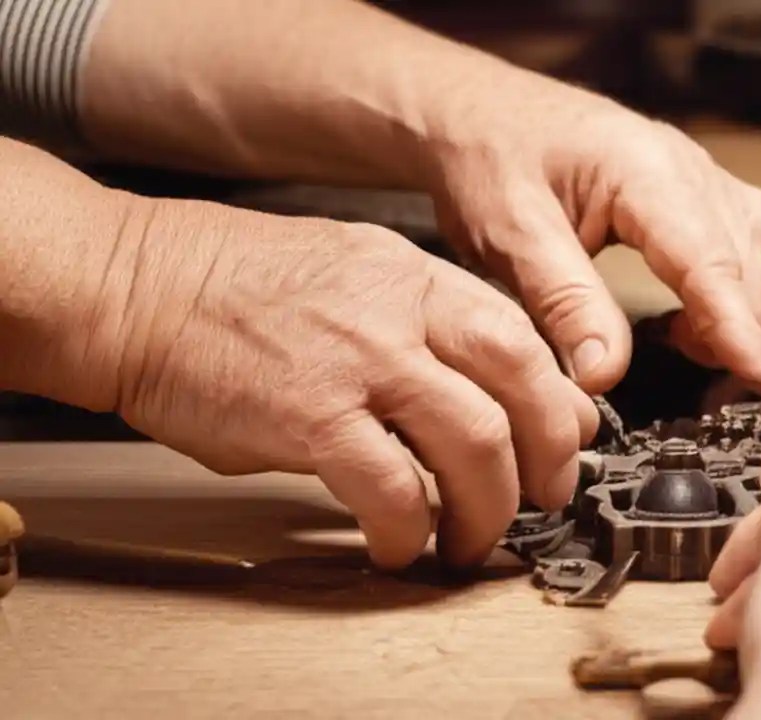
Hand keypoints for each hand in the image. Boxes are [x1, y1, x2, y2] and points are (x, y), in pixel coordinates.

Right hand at [98, 199, 596, 569]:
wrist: (134, 285)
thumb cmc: (230, 285)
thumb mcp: (351, 272)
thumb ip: (423, 323)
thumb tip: (484, 386)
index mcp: (415, 276)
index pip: (523, 337)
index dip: (557, 401)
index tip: (561, 442)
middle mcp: (401, 311)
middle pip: (524, 386)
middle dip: (549, 458)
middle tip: (541, 500)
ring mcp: (360, 361)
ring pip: (477, 441)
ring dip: (488, 508)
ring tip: (469, 540)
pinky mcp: (310, 415)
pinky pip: (392, 488)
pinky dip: (408, 530)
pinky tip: (397, 545)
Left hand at [427, 67, 760, 389]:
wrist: (477, 108)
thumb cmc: (488, 158)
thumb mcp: (511, 234)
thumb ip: (564, 302)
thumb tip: (604, 377)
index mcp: (646, 170)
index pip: (710, 256)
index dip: (735, 321)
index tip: (755, 373)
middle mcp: (693, 170)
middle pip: (757, 260)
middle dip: (759, 332)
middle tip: (736, 404)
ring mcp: (707, 180)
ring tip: (730, 371)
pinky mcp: (705, 198)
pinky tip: (720, 334)